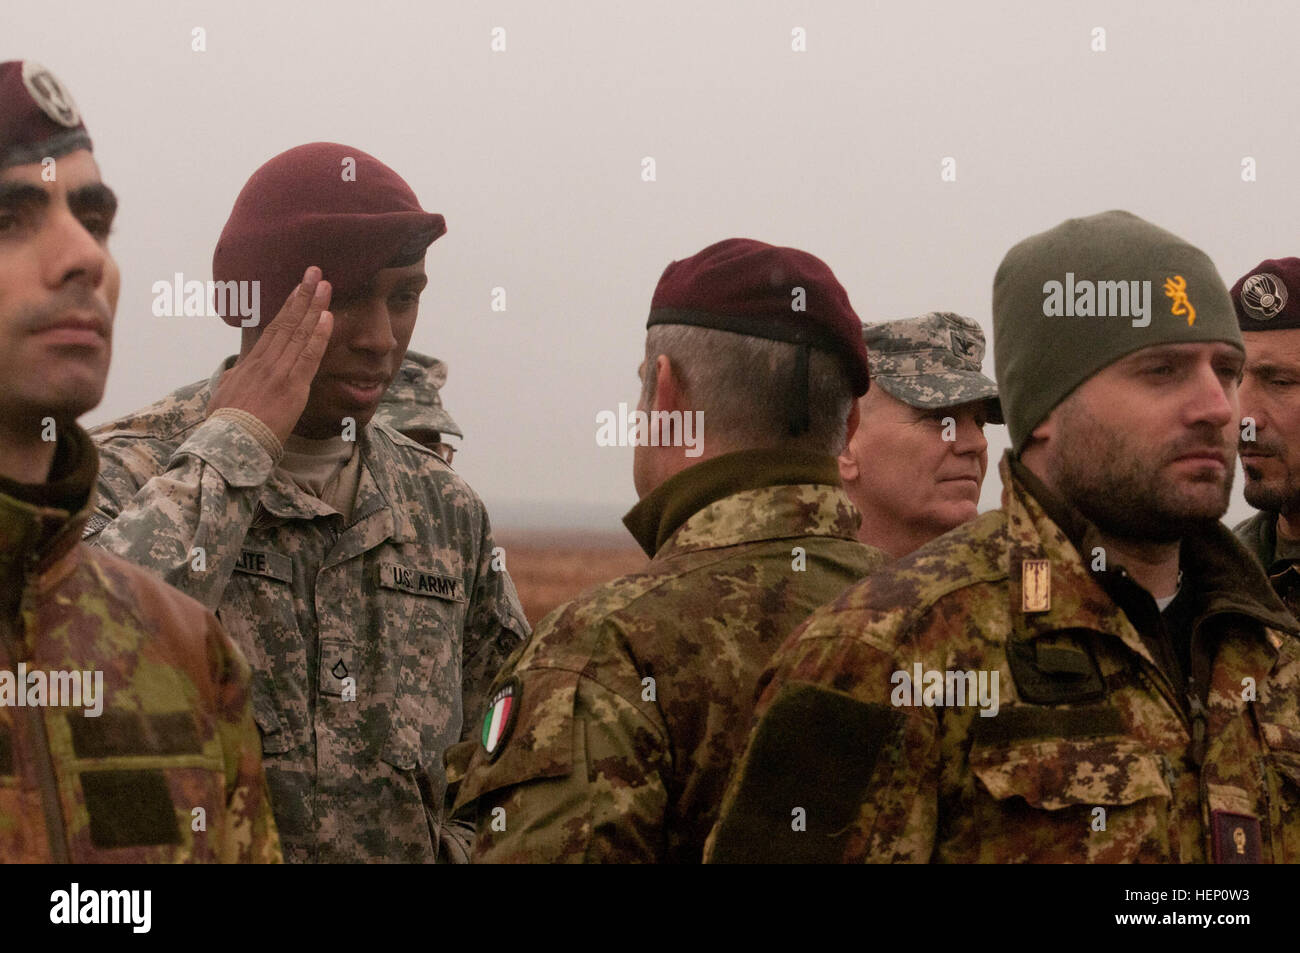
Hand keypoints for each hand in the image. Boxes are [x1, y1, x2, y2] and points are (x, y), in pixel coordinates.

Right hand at [208, 266, 333, 444]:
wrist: (229, 444)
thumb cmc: (226, 426)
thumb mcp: (225, 396)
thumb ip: (236, 380)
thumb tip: (237, 373)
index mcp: (250, 364)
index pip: (273, 329)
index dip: (288, 307)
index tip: (298, 289)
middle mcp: (265, 362)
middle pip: (287, 322)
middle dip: (302, 296)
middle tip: (315, 272)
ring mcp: (279, 372)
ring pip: (299, 333)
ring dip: (314, 307)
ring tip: (325, 285)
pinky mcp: (292, 386)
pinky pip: (308, 356)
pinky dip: (319, 335)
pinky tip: (327, 317)